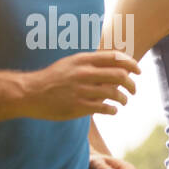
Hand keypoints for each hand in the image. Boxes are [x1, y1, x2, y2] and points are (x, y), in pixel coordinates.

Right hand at [22, 50, 140, 120]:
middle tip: (133, 90)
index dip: (131, 64)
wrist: (31, 93)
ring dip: (123, 98)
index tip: (138, 71)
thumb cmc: (53, 78)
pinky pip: (104, 108)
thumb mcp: (71, 63)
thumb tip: (113, 64)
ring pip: (114, 93)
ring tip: (123, 101)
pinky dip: (113, 109)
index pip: (115, 58)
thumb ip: (90, 63)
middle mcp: (84, 73)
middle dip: (131, 83)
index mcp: (83, 60)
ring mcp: (82, 90)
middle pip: (120, 75)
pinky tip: (113, 110)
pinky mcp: (79, 106)